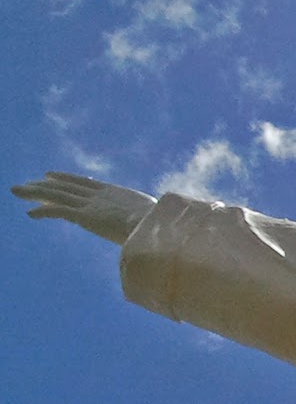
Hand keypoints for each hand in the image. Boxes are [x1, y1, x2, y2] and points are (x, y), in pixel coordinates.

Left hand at [11, 171, 156, 244]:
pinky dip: (42, 211)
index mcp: (118, 193)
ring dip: (34, 192)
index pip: (87, 183)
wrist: (158, 226)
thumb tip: (169, 228)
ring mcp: (91, 204)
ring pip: (56, 194)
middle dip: (47, 183)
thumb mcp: (159, 220)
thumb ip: (154, 221)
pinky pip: (57, 210)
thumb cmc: (164, 227)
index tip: (53, 175)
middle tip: (31, 182)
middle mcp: (101, 195)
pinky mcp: (84, 216)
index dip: (68, 178)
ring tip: (16, 191)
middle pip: (67, 185)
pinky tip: (29, 213)